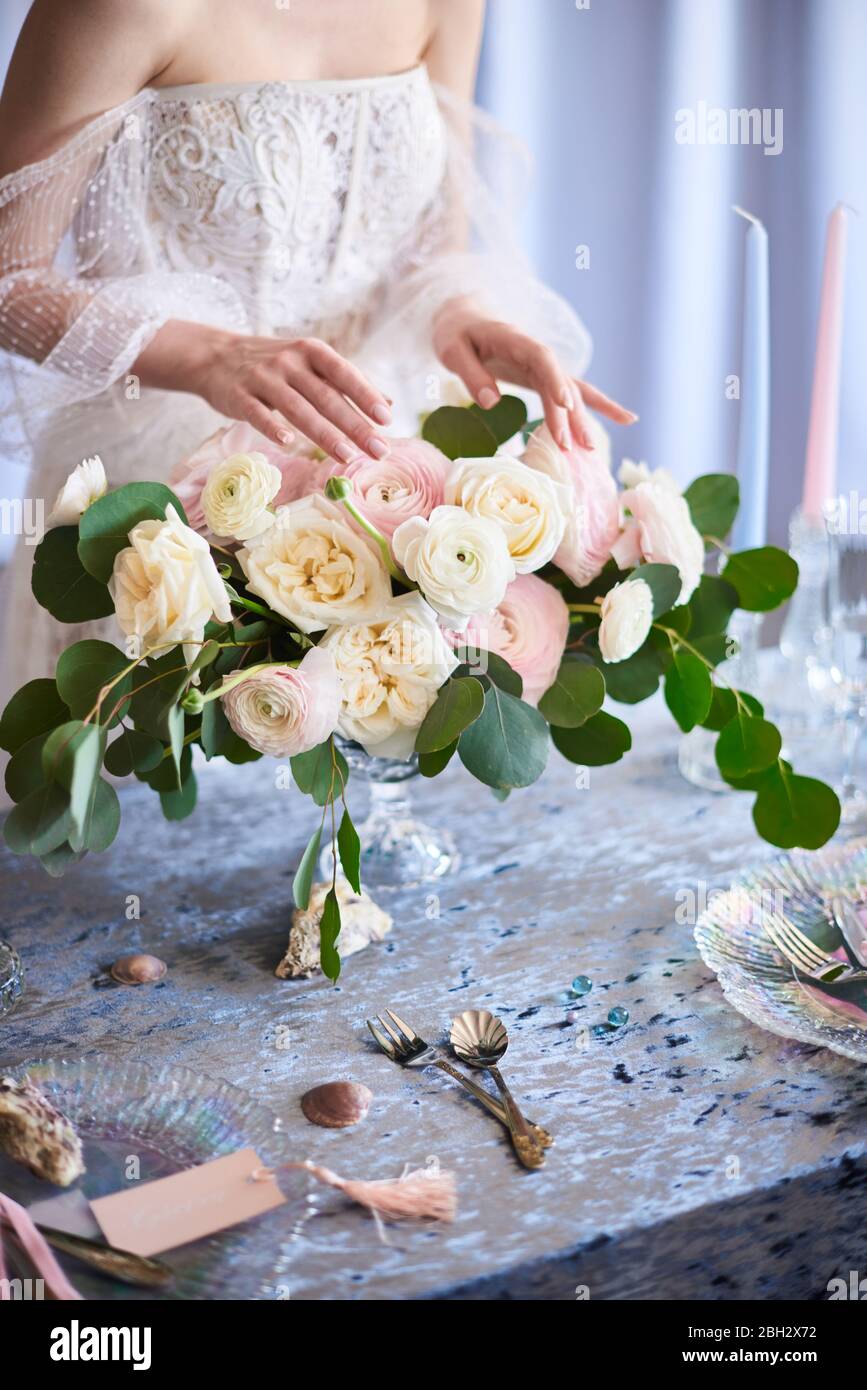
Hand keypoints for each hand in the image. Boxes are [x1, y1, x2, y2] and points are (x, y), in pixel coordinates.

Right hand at [134, 321, 392, 462]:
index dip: (366, 395)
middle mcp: (289, 363)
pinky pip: (258, 413)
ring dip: (324, 434)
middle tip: (378, 450)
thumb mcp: (310, 364)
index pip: (344, 374)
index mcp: (311, 353)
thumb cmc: (274, 366)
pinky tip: (287, 442)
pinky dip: (272, 427)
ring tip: (347, 457)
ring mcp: (263, 378)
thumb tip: (388, 404)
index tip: (386, 419)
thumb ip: (346, 383)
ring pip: (298, 409)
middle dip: (355, 426)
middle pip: (326, 397)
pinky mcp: (239, 396)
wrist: (215, 355)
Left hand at [433, 297, 636, 450]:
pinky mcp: (546, 376)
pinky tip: (626, 418)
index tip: (563, 404)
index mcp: (514, 339)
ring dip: (582, 419)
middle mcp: (536, 351)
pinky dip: (600, 404)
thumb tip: (491, 403)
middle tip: (572, 446)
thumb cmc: (455, 334)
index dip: (554, 380)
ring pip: (570, 391)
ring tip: (591, 449)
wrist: (463, 318)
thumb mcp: (452, 350)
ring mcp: (544, 364)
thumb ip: (471, 374)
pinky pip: (575, 390)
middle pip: (560, 381)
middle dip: (568, 414)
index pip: (541, 358)